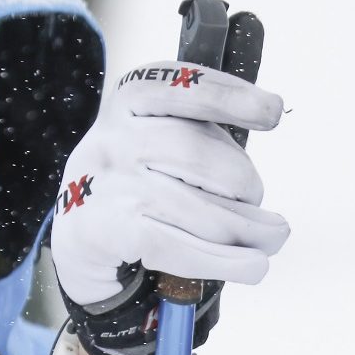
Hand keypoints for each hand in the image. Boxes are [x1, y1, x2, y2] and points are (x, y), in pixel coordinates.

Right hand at [50, 60, 289, 354]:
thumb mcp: (162, 137)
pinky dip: (228, 262)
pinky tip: (254, 266)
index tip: (272, 111)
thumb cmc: (141, 178)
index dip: (231, 98)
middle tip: (261, 205)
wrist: (82, 232)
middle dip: (247, 186)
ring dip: (250, 231)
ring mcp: (110, 185)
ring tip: (272, 238)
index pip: (184, 88)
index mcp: (132, 101)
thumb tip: (269, 116)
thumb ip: (206, 132)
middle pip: (200, 156)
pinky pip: (183, 249)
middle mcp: (115, 137)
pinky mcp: (110, 231)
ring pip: (201, 211)